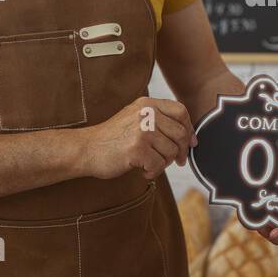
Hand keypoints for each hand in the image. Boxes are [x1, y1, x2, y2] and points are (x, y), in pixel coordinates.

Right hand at [81, 96, 195, 178]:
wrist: (86, 149)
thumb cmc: (112, 138)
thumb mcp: (136, 118)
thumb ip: (159, 121)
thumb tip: (190, 137)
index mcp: (147, 104)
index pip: (181, 112)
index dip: (190, 129)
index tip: (191, 142)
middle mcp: (146, 114)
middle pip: (180, 133)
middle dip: (181, 151)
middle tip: (176, 161)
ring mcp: (142, 130)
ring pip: (171, 151)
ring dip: (163, 163)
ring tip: (149, 163)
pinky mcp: (137, 148)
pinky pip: (159, 165)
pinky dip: (152, 172)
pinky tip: (142, 170)